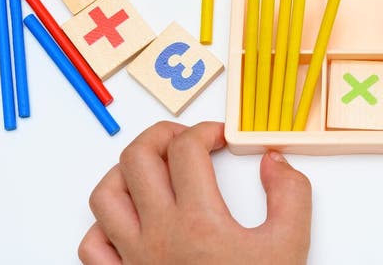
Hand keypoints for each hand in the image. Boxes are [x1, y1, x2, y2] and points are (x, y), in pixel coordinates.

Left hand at [78, 122, 310, 264]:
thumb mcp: (290, 245)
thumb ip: (291, 194)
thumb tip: (273, 161)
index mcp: (198, 220)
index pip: (187, 149)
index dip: (206, 131)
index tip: (222, 138)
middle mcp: (156, 234)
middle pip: (137, 158)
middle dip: (162, 136)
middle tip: (186, 141)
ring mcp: (131, 259)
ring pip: (104, 195)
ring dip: (127, 171)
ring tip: (155, 170)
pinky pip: (92, 244)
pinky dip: (105, 223)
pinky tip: (132, 220)